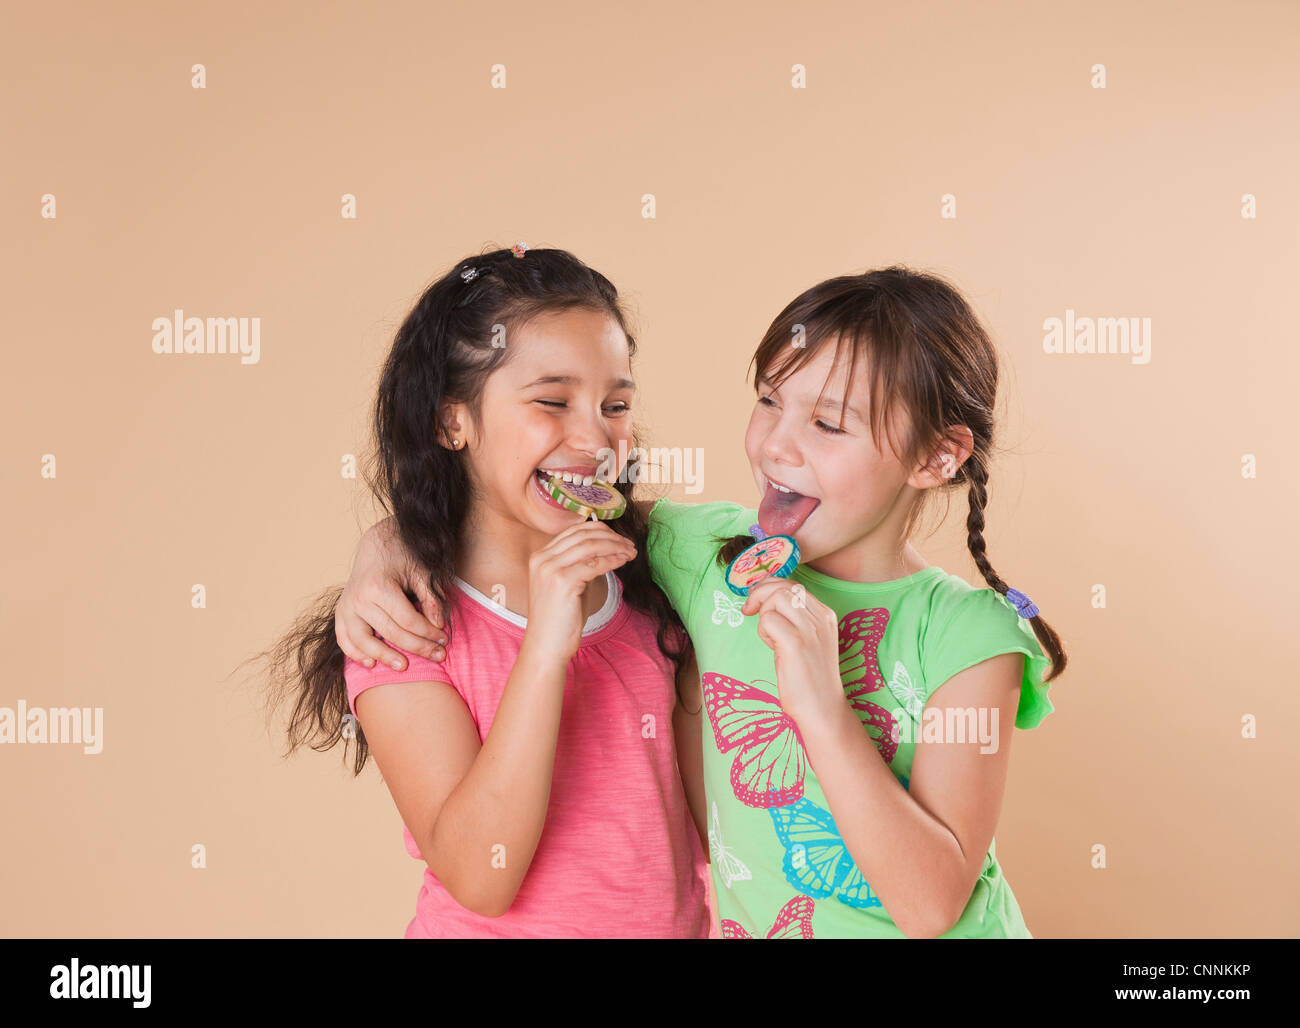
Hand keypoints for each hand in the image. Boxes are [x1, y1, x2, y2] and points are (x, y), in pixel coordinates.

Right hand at [335, 516, 446, 670]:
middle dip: (418, 647)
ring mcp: (346, 607)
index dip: (429, 634)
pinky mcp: (340, 613)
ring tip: (404, 666)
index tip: (444, 640)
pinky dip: (355, 653)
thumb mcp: (420, 572)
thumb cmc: (401, 558)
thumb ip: (430, 598)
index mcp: (380, 586)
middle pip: (391, 633)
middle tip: (438, 656)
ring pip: (364, 641)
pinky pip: (344, 639)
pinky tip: (371, 663)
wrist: (374, 547)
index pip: (409, 621)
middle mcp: (359, 598)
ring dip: (385, 657)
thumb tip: (439, 625)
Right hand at [521, 520, 636, 664]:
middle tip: (629, 544)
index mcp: (540, 556)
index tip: (619, 538)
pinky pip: (595, 564)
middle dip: (611, 537)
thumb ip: (580, 564)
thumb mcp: (568, 584)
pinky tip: (623, 561)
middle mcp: (542, 558)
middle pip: (583, 535)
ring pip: (590, 546)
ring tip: (631, 552)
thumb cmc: (560, 619)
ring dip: (615, 547)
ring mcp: (550, 569)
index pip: (573, 531)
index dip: (600, 530)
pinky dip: (612, 560)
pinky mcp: (562, 581)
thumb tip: (607, 549)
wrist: (546, 646)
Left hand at [740, 577, 843, 725]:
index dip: (770, 587)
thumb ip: (796, 619)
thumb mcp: (810, 640)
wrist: (822, 708)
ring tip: (770, 637)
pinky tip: (772, 647)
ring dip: (764, 615)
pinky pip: (768, 620)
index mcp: (826, 615)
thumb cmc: (810, 677)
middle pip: (783, 588)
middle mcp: (821, 618)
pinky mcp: (795, 643)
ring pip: (775, 599)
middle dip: (760, 595)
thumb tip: (766, 598)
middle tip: (748, 610)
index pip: (795, 585)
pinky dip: (763, 630)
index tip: (756, 600)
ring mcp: (810, 630)